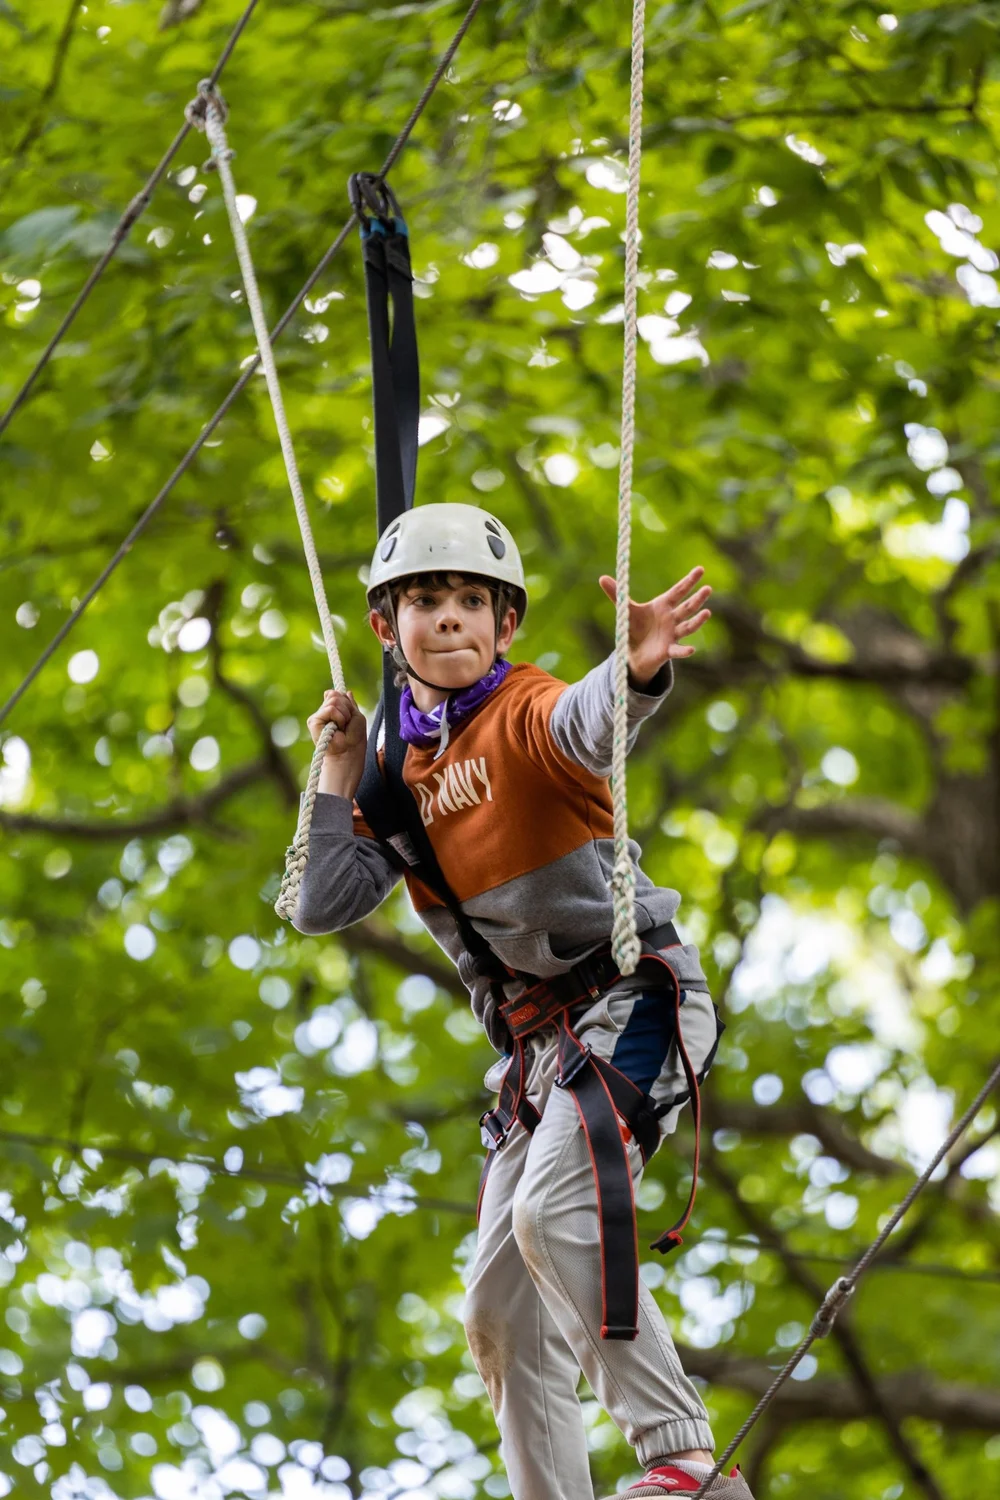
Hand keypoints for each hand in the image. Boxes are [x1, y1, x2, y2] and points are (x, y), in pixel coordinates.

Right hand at [307, 691, 366, 798]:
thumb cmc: (354, 738)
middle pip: (335, 696)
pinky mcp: (313, 722)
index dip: (346, 703)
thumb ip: (348, 703)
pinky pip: (330, 709)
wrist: (348, 753)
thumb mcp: (356, 716)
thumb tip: (343, 691)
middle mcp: (323, 712)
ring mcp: (318, 717)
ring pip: (333, 701)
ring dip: (344, 714)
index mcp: (333, 710)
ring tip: (342, 727)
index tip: (349, 717)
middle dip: (346, 709)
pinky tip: (336, 728)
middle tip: (346, 724)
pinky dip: (339, 718)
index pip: (337, 694)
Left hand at [599, 566, 711, 687]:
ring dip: (698, 621)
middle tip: (708, 588)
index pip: (678, 591)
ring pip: (688, 626)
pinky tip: (692, 649)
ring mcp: (672, 634)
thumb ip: (617, 594)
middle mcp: (671, 619)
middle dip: (697, 598)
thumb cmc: (635, 628)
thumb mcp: (626, 610)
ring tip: (707, 613)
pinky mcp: (668, 650)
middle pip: (687, 607)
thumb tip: (602, 578)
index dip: (689, 581)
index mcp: (663, 606)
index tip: (701, 569)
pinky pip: (678, 650)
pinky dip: (684, 651)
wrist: (634, 652)